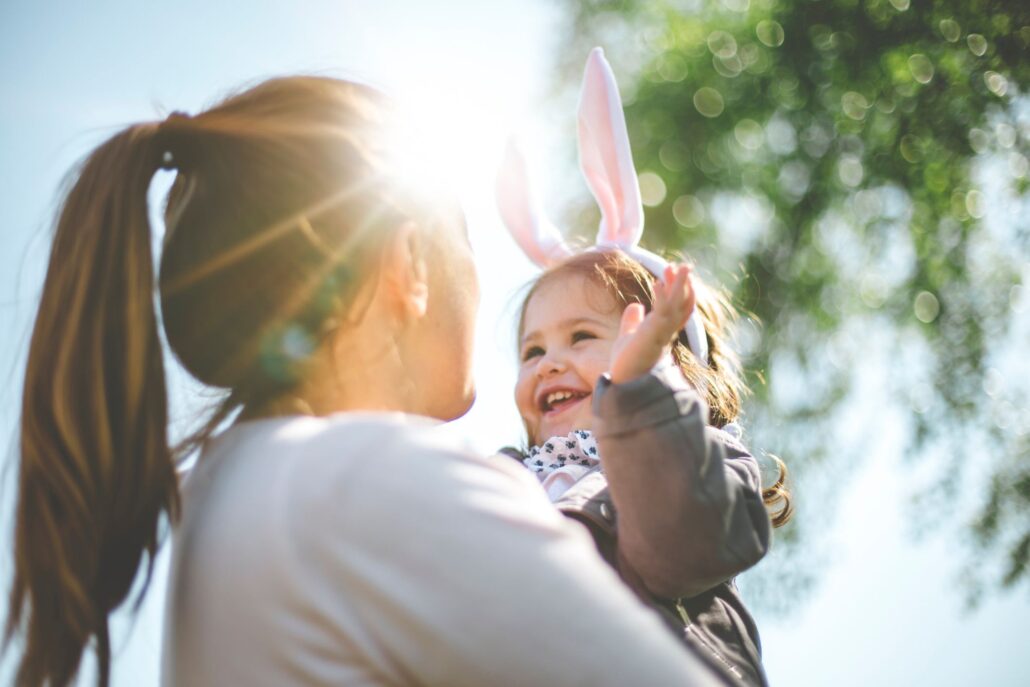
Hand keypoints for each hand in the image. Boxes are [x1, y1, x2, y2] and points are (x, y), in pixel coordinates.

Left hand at [609, 264, 695, 384]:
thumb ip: (633, 321)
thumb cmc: (626, 364)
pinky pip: (661, 313)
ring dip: (678, 286)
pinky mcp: (652, 336)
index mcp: (662, 331)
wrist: (621, 384)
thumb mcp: (628, 336)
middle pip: (682, 304)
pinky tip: (657, 283)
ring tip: (678, 266)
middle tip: (684, 265)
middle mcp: (666, 332)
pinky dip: (661, 297)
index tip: (674, 272)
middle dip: (684, 285)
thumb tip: (635, 306)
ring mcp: (661, 334)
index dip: (681, 291)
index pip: (679, 309)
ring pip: (677, 306)